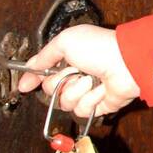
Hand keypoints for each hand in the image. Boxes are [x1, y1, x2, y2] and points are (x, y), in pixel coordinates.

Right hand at [13, 24, 140, 119]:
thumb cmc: (100, 47)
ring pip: (65, 103)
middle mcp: (76, 75)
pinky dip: (91, 99)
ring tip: (92, 79)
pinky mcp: (97, 106)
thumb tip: (27, 71)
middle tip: (77, 71)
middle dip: (62, 81)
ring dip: (78, 90)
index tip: (26, 85)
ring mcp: (86, 91)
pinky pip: (82, 111)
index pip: (43, 73)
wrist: (127, 63)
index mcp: (68, 58)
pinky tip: (101, 89)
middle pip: (51, 90)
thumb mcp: (66, 42)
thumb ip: (43, 56)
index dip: (33, 79)